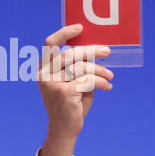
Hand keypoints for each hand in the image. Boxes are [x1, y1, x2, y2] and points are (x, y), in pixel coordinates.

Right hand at [37, 23, 113, 155]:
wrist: (65, 128)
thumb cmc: (72, 102)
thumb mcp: (74, 80)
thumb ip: (78, 66)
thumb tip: (97, 50)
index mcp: (44, 69)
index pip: (49, 44)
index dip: (64, 33)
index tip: (80, 28)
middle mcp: (44, 75)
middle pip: (70, 53)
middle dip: (91, 51)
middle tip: (107, 52)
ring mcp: (52, 84)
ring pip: (80, 66)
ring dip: (100, 70)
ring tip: (110, 76)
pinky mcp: (63, 93)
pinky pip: (87, 80)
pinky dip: (101, 82)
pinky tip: (107, 87)